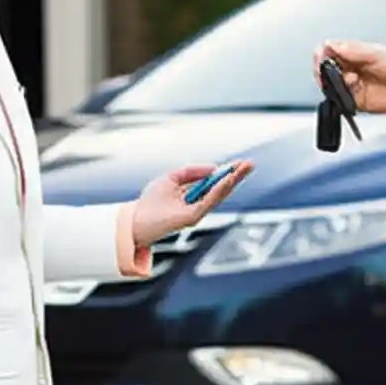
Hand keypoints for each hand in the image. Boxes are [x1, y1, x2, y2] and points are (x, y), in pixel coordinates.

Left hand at [130, 161, 252, 246]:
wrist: (135, 222)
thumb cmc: (150, 203)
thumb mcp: (170, 178)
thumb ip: (190, 171)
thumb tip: (213, 168)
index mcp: (194, 197)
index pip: (216, 183)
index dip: (228, 172)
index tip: (240, 162)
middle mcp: (199, 206)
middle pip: (222, 189)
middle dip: (237, 176)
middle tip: (250, 164)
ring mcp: (197, 212)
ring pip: (219, 195)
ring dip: (232, 181)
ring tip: (243, 169)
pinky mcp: (192, 218)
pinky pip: (208, 202)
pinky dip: (219, 190)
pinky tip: (226, 181)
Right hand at [314, 40, 385, 114]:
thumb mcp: (377, 53)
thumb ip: (354, 50)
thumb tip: (333, 46)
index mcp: (354, 53)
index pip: (329, 50)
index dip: (323, 52)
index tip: (321, 55)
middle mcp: (350, 68)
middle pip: (325, 67)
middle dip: (322, 68)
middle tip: (325, 69)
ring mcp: (351, 84)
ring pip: (329, 83)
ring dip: (332, 80)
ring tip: (348, 78)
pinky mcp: (354, 100)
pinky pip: (339, 97)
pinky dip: (341, 92)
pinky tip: (353, 86)